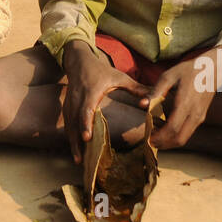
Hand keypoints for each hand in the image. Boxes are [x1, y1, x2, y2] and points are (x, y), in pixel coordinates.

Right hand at [61, 41, 147, 163]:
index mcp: (91, 91)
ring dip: (73, 144)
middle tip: (81, 159)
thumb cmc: (101, 70)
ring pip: (69, 126)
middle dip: (77, 140)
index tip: (87, 137)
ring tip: (79, 161)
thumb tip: (154, 97)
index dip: (85, 123)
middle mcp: (78, 99)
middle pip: (75, 122)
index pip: (86, 109)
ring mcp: (70, 104)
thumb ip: (136, 88)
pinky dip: (71, 138)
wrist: (78, 61)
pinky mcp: (67, 108)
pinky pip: (67, 125)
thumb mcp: (119, 77)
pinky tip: (76, 152)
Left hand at [145, 48, 221, 149]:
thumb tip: (142, 104)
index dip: (159, 137)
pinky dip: (175, 136)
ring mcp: (199, 117)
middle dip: (163, 144)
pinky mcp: (201, 117)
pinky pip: (187, 132)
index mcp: (186, 103)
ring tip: (155, 135)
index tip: (148, 138)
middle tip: (150, 141)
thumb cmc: (189, 70)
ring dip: (169, 142)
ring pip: (184, 138)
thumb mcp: (169, 76)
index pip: (172, 128)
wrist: (213, 69)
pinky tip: (165, 128)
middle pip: (179, 139)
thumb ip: (155, 91)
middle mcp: (194, 114)